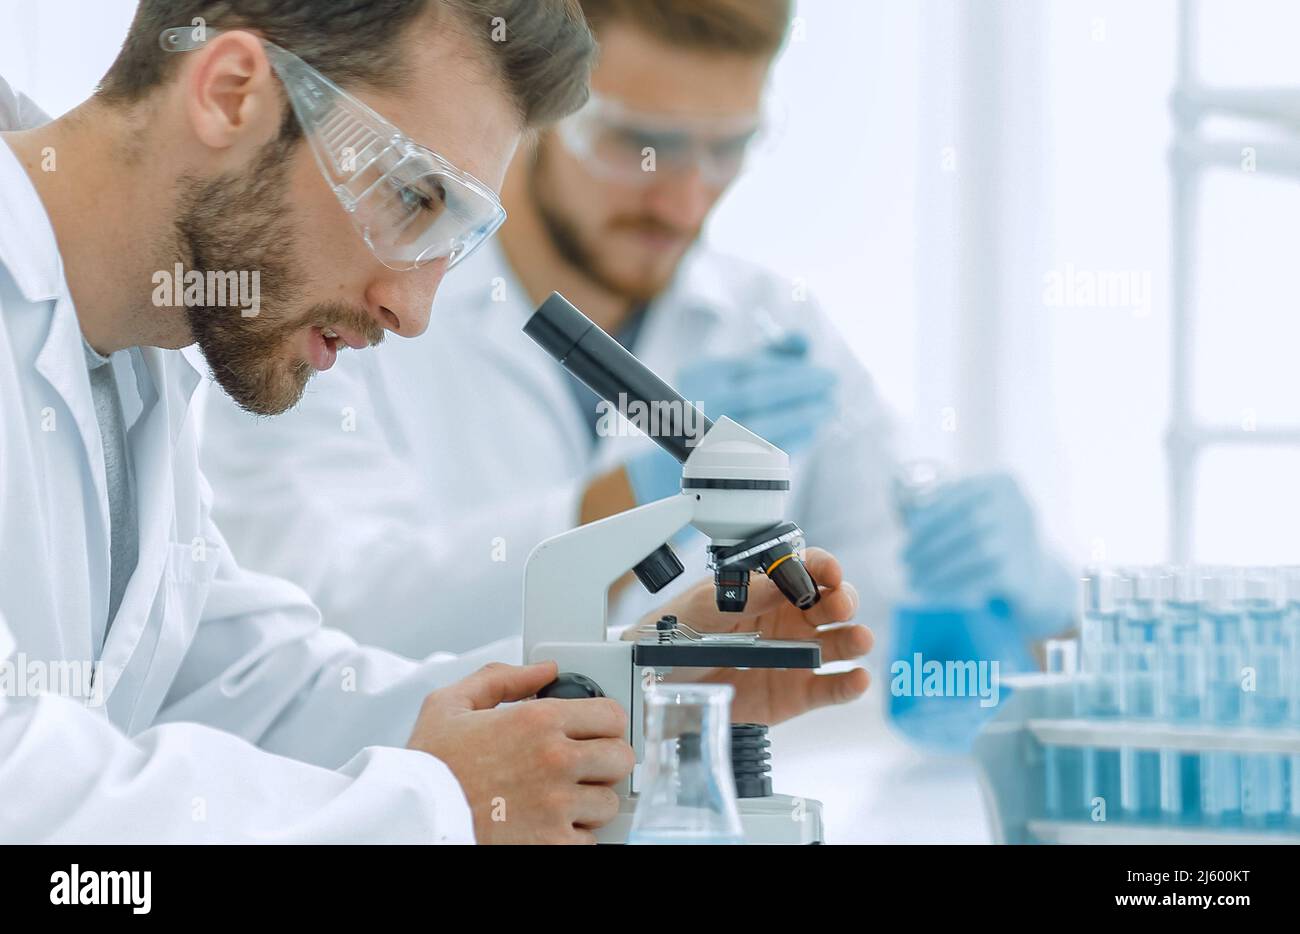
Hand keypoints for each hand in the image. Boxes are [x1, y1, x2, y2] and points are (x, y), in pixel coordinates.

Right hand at [408, 661, 634, 843]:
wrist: (410, 819)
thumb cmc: (427, 767)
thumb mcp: (450, 704)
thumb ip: (501, 678)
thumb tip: (544, 669)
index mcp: (537, 721)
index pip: (612, 715)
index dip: (605, 723)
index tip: (595, 732)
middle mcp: (555, 761)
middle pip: (621, 758)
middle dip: (605, 761)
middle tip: (584, 765)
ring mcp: (557, 806)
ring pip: (609, 802)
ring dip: (590, 800)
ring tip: (561, 798)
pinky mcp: (552, 844)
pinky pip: (590, 840)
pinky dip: (575, 835)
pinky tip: (550, 824)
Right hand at [626, 341, 837, 503]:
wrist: (679, 453)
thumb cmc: (717, 403)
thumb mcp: (735, 370)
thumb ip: (771, 353)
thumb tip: (803, 341)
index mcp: (699, 376)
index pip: (751, 367)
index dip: (790, 368)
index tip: (820, 369)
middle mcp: (699, 405)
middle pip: (758, 394)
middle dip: (801, 387)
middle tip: (830, 382)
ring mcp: (709, 438)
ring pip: (763, 425)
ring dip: (803, 414)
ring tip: (827, 406)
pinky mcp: (723, 466)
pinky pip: (765, 451)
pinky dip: (793, 438)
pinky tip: (810, 428)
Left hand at [632, 548, 871, 723]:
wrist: (657, 681)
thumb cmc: (677, 631)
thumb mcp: (704, 606)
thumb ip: (745, 595)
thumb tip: (780, 580)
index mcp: (768, 589)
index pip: (806, 569)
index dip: (823, 567)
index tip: (831, 571)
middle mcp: (789, 618)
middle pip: (831, 603)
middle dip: (843, 599)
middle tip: (840, 604)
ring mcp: (796, 656)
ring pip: (839, 643)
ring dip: (854, 638)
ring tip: (859, 639)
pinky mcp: (797, 694)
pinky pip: (830, 688)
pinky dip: (848, 685)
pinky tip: (856, 679)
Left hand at [901, 473, 1073, 638]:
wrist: (1038, 578)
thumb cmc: (994, 539)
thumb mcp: (977, 513)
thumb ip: (947, 509)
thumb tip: (908, 517)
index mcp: (1004, 484)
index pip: (960, 495)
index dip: (929, 515)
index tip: (907, 534)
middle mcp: (1018, 507)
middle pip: (965, 523)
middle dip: (928, 543)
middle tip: (904, 560)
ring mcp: (1023, 540)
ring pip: (972, 552)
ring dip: (936, 568)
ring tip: (913, 579)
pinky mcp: (1022, 573)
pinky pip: (980, 580)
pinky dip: (951, 587)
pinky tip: (932, 592)